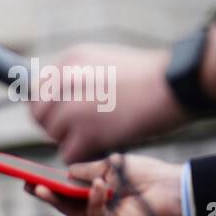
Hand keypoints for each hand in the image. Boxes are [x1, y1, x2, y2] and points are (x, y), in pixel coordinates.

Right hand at [24, 152, 182, 215]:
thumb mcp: (112, 165)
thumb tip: (67, 171)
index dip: (50, 186)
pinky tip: (98, 186)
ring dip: (59, 200)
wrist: (173, 187)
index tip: (31, 178)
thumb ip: (89, 170)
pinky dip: (94, 201)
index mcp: (97, 194)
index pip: (68, 192)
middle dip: (46, 196)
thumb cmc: (148, 175)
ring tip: (44, 187)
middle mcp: (98, 210)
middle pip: (65, 206)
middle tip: (29, 186)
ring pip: (74, 214)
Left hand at [30, 43, 188, 162]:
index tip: (64, 117)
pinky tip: (102, 146)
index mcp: (70, 61)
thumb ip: (77, 77)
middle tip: (80, 131)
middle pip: (40, 116)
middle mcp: (66, 81)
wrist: (178, 84)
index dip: (49, 108)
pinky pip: (68, 153)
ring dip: (73, 140)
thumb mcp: (104, 61)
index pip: (37, 91)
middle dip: (56, 126)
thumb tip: (54, 100)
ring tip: (99, 135)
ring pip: (54, 135)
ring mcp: (75, 107)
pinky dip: (84, 155)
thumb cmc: (149, 77)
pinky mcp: (88, 131)